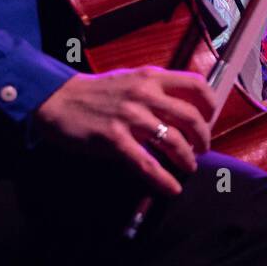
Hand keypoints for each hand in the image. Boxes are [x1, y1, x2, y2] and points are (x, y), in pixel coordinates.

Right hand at [33, 68, 216, 195]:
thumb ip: (156, 88)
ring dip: (187, 158)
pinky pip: (147, 164)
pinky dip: (163, 179)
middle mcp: (144, 94)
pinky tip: (171, 188)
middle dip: (203, 136)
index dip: (210, 104)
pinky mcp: (114, 140)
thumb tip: (183, 107)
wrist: (56, 99)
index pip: (196, 84)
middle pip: (191, 116)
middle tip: (202, 148)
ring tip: (190, 166)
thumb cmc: (95, 92)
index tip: (210, 117)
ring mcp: (130, 117)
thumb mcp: (130, 79)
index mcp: (150, 77)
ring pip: (173, 140)